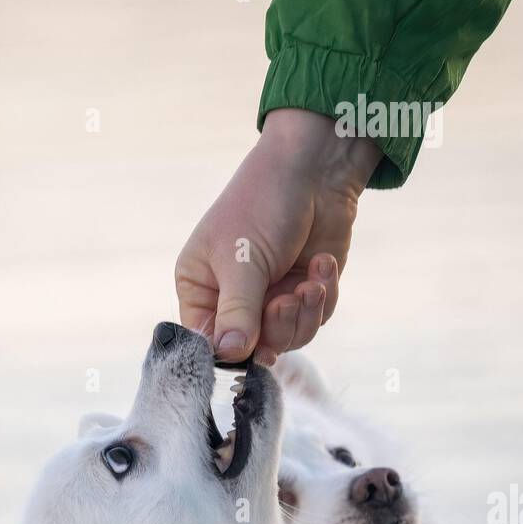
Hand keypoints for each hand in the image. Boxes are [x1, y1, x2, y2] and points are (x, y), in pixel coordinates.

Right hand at [175, 109, 381, 363]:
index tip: (251, 348)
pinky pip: (313, 320)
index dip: (228, 352)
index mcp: (200, 288)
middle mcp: (231, 299)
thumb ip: (237, 313)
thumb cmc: (264, 203)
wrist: (316, 168)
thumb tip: (230, 355)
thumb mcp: (243, 260)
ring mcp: (269, 298)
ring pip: (286, 339)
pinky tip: (321, 264)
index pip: (206, 340)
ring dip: (303, 314)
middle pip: (251, 347)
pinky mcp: (303, 293)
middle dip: (276, 327)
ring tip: (310, 282)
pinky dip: (321, 297)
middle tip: (287, 299)